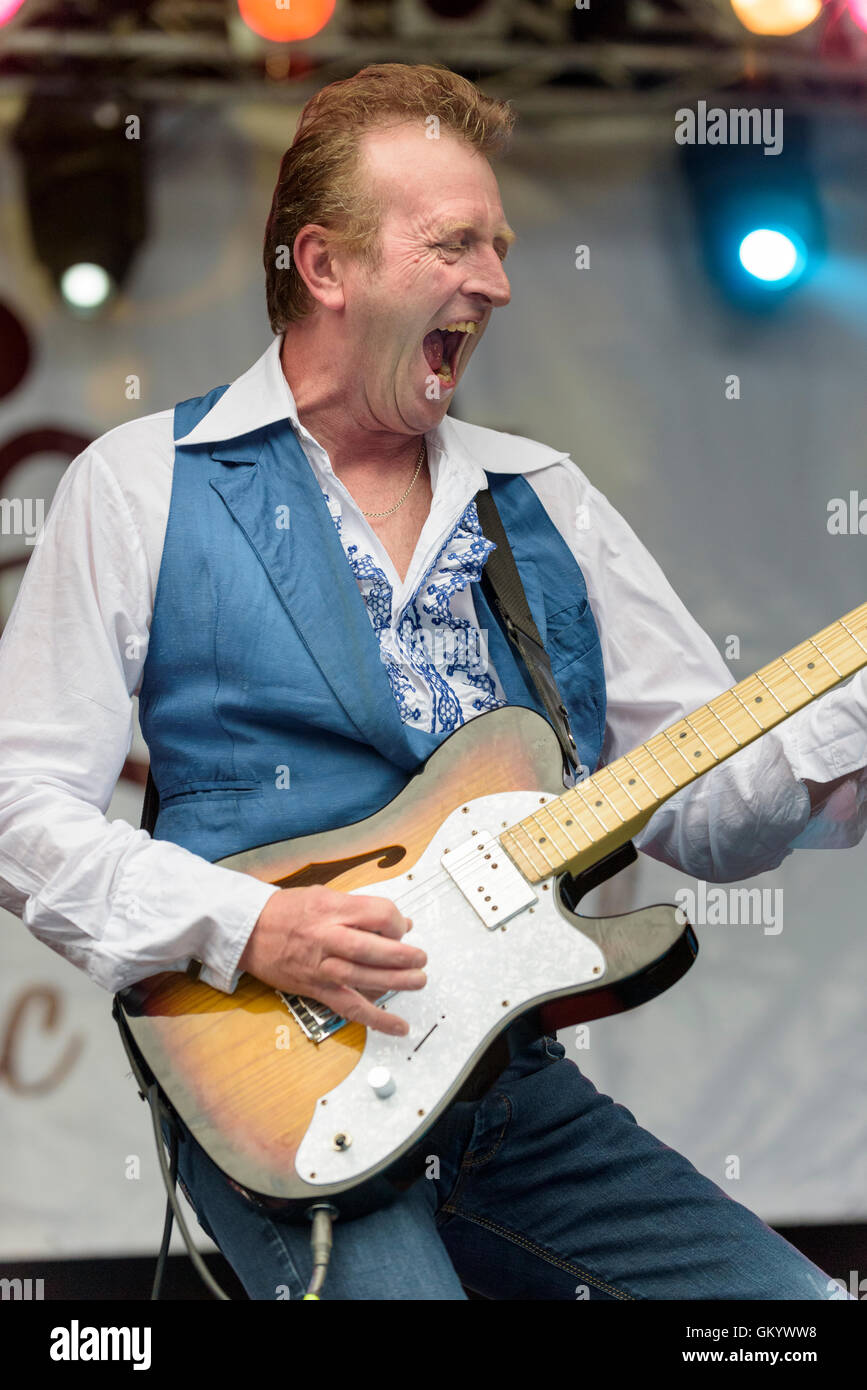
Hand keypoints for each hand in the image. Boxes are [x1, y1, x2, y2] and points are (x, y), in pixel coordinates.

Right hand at [238, 883, 425, 1035]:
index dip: (397, 922)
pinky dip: (376, 1019)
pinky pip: (349, 1007)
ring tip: (418, 981)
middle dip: (403, 956)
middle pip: (373, 949)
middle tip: (420, 959)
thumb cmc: (286, 911)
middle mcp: (327, 937)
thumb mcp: (325, 896)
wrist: (247, 931)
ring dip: (397, 982)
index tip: (401, 928)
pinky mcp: (316, 989)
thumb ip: (362, 909)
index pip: (379, 914)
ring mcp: (322, 966)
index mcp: (333, 909)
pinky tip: (398, 1026)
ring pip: (365, 978)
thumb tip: (400, 924)